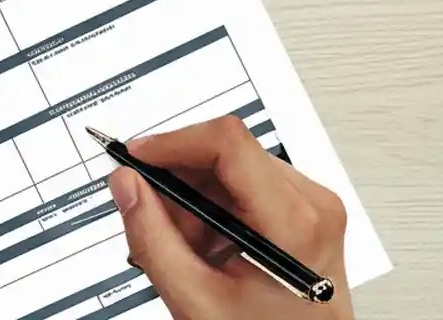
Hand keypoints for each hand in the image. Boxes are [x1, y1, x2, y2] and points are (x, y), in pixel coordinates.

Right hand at [108, 116, 353, 319]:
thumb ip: (153, 239)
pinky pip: (249, 185)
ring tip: (185, 245)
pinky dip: (215, 208)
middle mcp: (313, 204)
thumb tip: (127, 185)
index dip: (173, 143)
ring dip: (196, 196)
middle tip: (152, 212)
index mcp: (293, 223)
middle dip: (180, 179)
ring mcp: (314, 206)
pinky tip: (207, 247)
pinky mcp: (307, 212)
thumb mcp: (197, 300)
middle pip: (229, 152)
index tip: (138, 157)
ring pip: (235, 167)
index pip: (228, 142)